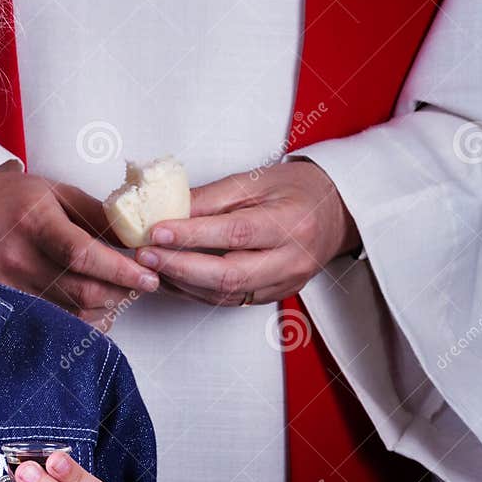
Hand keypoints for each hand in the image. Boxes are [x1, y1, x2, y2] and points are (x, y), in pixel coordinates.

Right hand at [0, 161, 159, 330]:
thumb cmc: (12, 200)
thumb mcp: (55, 192)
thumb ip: (97, 214)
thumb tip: (139, 237)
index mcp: (35, 222)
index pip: (82, 254)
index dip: (119, 270)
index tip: (148, 276)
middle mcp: (20, 258)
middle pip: (82, 291)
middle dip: (122, 292)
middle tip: (143, 284)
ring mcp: (10, 286)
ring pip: (72, 313)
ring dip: (107, 307)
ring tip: (120, 293)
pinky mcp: (6, 304)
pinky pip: (55, 322)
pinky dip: (83, 320)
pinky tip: (96, 308)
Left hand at [136, 161, 360, 305]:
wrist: (336, 213)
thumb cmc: (296, 190)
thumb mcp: (255, 181)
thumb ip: (211, 197)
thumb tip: (165, 208)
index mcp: (291, 223)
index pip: (235, 233)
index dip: (192, 236)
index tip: (156, 231)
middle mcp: (290, 260)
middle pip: (228, 275)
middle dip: (180, 267)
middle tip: (145, 254)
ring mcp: (283, 284)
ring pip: (224, 294)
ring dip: (181, 283)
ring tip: (149, 266)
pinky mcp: (272, 296)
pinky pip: (227, 301)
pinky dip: (194, 291)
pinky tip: (170, 278)